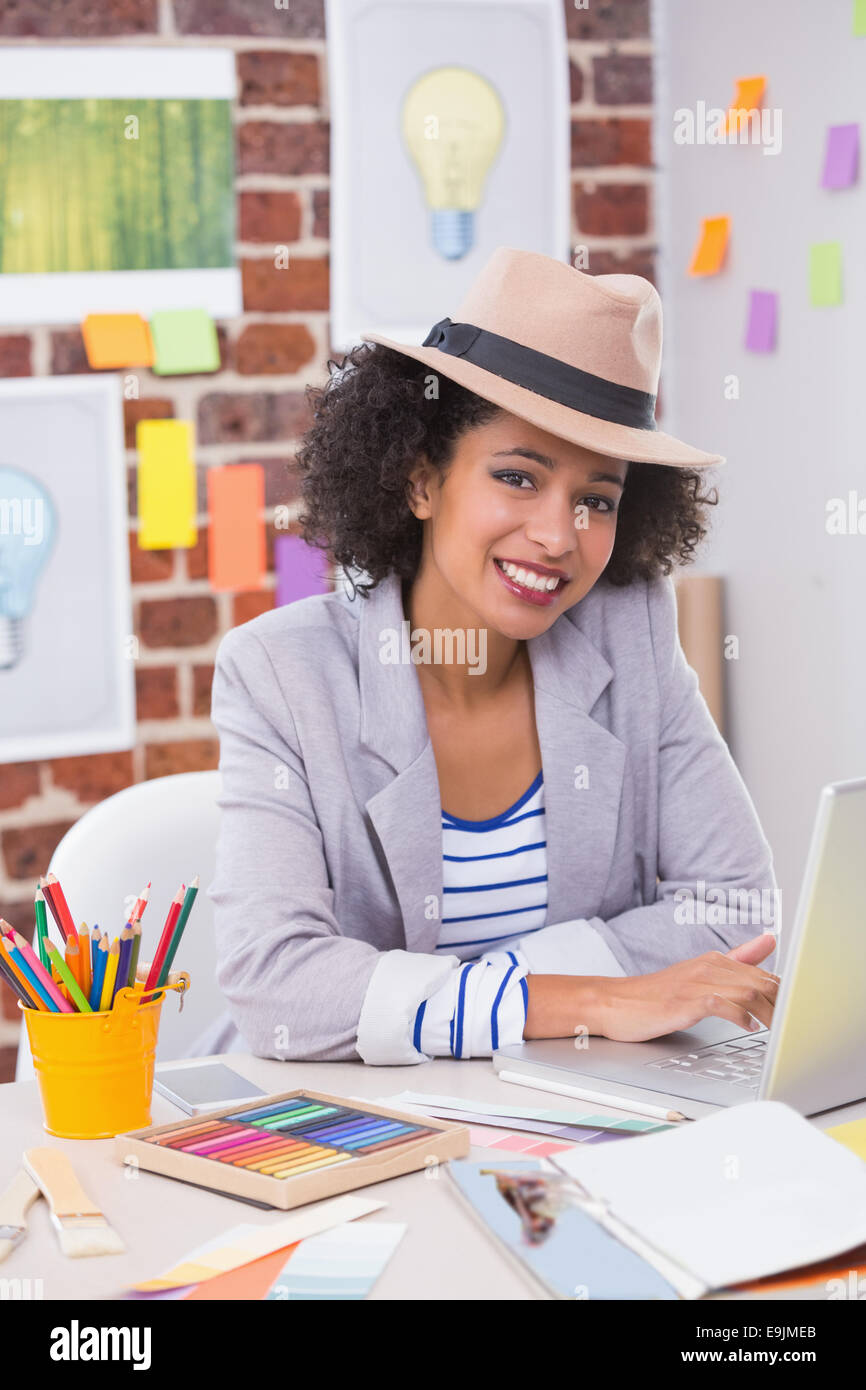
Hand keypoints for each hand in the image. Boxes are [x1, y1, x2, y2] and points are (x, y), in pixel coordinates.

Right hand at [595, 934, 780, 1042]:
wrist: (612, 1003)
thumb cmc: (654, 994)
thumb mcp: (698, 974)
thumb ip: (737, 959)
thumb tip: (769, 940)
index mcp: (713, 961)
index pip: (762, 974)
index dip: (784, 993)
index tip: (795, 1010)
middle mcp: (706, 968)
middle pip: (760, 981)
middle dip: (782, 1003)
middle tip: (792, 1022)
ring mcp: (694, 984)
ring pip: (746, 991)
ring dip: (768, 1011)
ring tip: (778, 1027)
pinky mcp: (683, 1002)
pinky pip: (721, 1005)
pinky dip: (740, 1016)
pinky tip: (748, 1027)